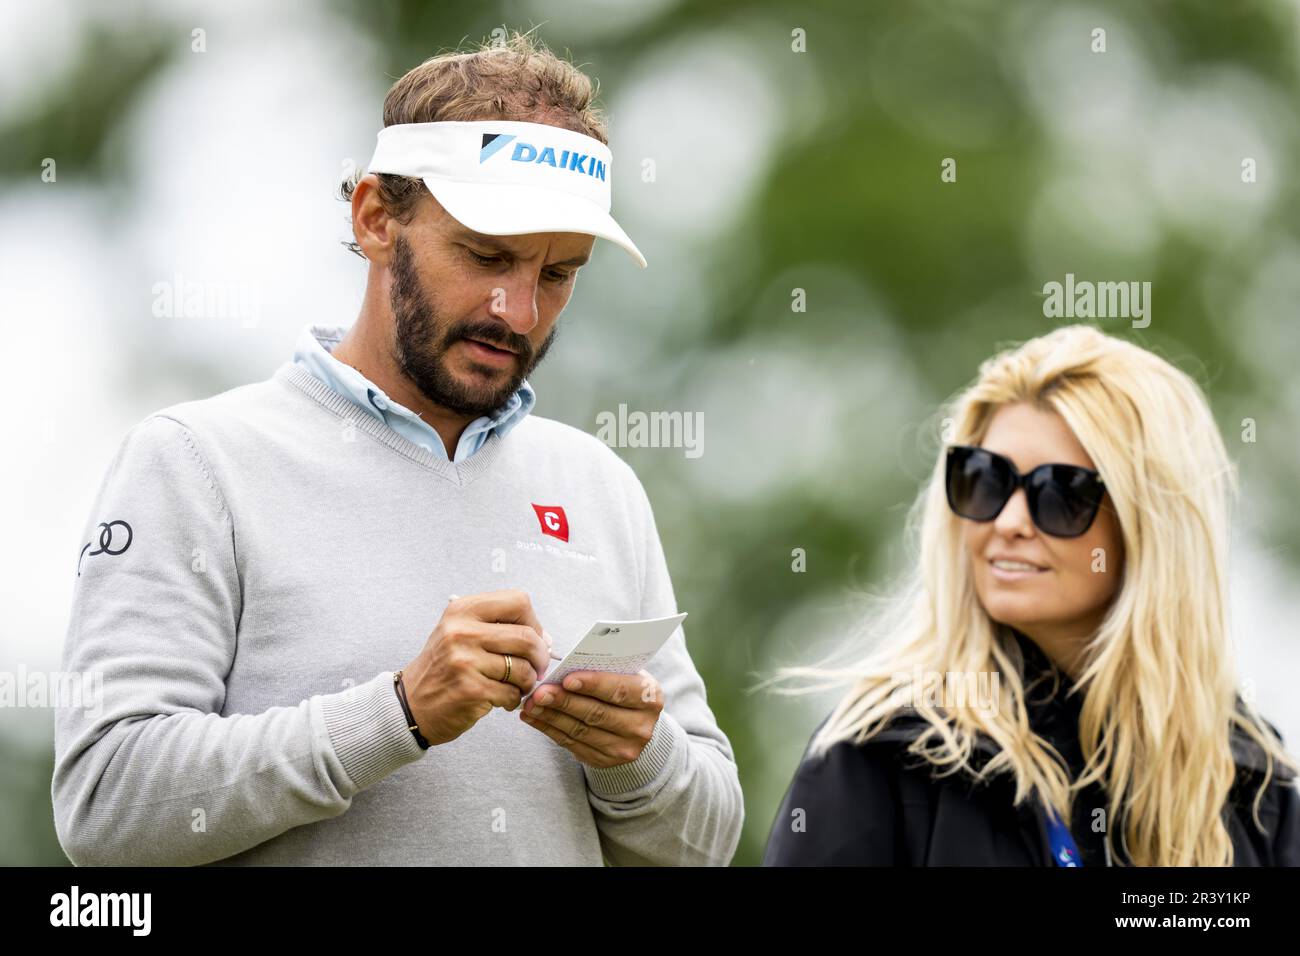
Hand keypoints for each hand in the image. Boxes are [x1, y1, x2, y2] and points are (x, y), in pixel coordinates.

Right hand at [400, 589, 550, 746]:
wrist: (410, 703)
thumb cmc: (443, 668)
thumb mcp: (461, 633)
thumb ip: (500, 628)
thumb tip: (545, 639)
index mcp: (463, 610)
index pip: (518, 601)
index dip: (534, 623)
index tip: (534, 639)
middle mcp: (461, 631)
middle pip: (526, 637)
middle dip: (539, 657)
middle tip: (535, 668)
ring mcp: (464, 661)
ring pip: (522, 668)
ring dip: (526, 682)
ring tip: (514, 685)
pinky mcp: (469, 690)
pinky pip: (511, 693)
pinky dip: (513, 700)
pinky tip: (500, 699)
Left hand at [519, 669, 663, 768]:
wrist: (636, 725)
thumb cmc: (624, 688)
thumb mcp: (626, 675)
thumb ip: (606, 668)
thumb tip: (567, 662)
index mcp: (650, 697)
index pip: (619, 690)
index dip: (593, 684)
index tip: (566, 678)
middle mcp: (641, 726)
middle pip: (597, 713)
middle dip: (565, 701)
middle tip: (540, 692)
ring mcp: (623, 748)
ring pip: (581, 730)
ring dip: (551, 716)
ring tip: (530, 703)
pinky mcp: (604, 761)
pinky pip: (571, 744)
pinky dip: (549, 729)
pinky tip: (534, 717)